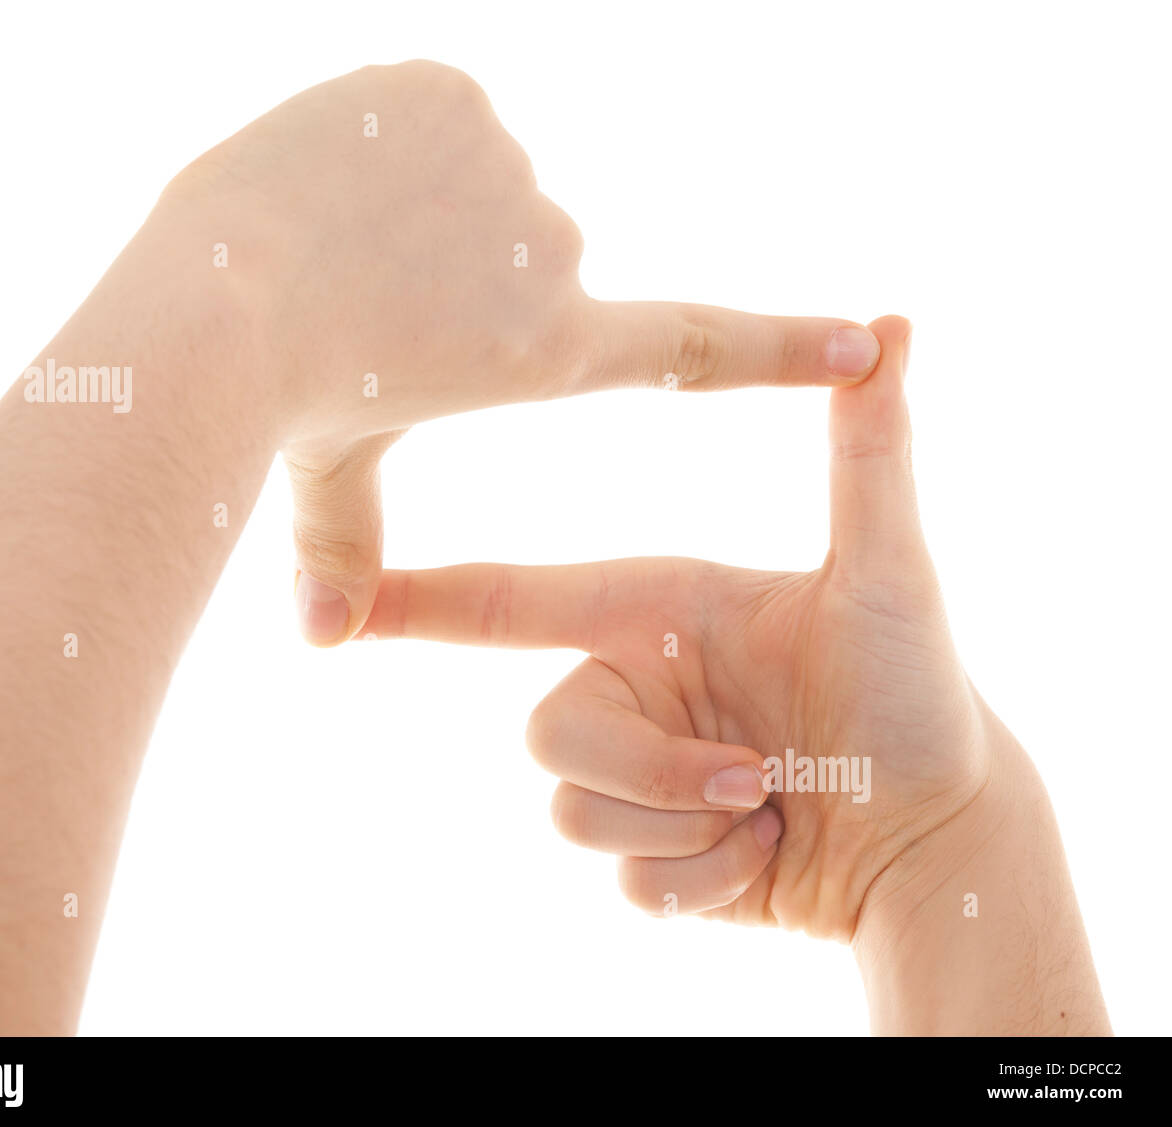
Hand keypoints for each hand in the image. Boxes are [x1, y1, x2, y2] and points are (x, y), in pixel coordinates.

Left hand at [152, 60, 882, 642]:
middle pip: (517, 261)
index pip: (693, 350)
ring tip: (333, 248)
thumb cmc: (275, 402)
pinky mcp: (456, 95)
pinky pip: (434, 117)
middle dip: (451, 279)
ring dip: (414, 209)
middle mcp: (552, 264)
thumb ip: (344, 550)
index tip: (867, 343)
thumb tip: (321, 639)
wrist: (214, 293)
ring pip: (474, 183)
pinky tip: (333, 182)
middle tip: (360, 305)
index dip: (782, 349)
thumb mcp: (328, 481)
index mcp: (546, 356)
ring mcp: (507, 170)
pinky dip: (385, 144)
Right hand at [359, 317, 995, 938]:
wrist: (938, 835)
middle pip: (549, 731)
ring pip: (575, 813)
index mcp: (655, 610)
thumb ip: (869, 454)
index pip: (515, 598)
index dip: (421, 600)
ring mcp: (640, 772)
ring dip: (687, 827)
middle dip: (654, 769)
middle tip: (753, 774)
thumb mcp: (890, 571)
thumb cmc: (920, 692)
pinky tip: (769, 857)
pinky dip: (703, 882)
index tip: (333, 601)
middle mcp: (632, 684)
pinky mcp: (653, 850)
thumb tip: (894, 323)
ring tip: (774, 806)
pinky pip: (623, 880)